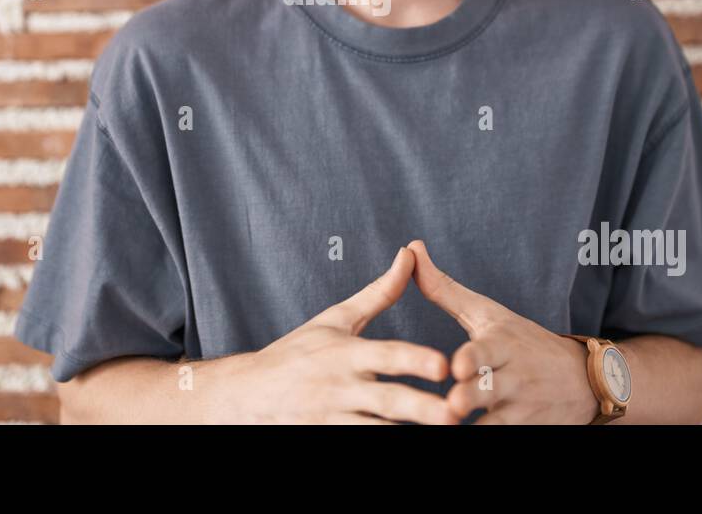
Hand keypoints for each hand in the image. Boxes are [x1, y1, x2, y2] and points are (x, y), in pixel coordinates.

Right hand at [226, 246, 456, 423]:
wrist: (246, 395)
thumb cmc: (296, 352)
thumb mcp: (335, 320)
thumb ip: (378, 293)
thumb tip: (410, 253)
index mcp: (345, 354)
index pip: (385, 355)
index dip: (414, 360)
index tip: (444, 365)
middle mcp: (340, 388)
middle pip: (388, 402)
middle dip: (422, 410)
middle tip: (455, 414)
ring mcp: (332, 421)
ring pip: (378, 433)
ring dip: (408, 435)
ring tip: (448, 436)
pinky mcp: (325, 441)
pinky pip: (360, 446)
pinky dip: (382, 448)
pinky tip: (415, 446)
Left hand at [407, 239, 599, 423]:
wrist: (583, 379)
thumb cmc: (522, 340)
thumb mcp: (488, 314)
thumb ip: (444, 289)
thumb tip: (410, 247)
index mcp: (503, 344)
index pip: (488, 350)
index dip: (473, 358)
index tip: (457, 366)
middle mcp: (514, 378)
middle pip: (490, 389)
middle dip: (471, 398)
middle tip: (452, 405)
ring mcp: (522, 410)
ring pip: (496, 424)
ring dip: (478, 428)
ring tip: (448, 426)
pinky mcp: (527, 433)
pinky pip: (503, 440)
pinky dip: (485, 438)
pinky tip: (456, 438)